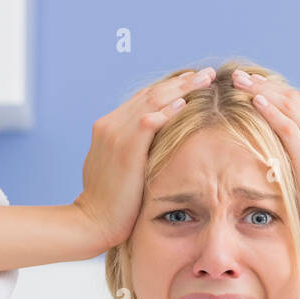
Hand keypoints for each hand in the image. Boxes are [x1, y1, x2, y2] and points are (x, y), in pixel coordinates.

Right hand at [72, 67, 215, 252]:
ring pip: (151, 100)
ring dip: (181, 88)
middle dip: (181, 82)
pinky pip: (148, 121)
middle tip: (206, 74)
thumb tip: (154, 150)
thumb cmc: (111, 204)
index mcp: (108, 128)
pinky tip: (185, 103)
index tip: (193, 83)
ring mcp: (114, 134)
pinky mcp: (125, 149)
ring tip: (204, 79)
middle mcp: (109, 125)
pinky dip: (166, 110)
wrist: (92, 223)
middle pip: (150, 94)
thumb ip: (133, 153)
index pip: (143, 100)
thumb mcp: (120, 170)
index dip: (169, 89)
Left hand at [234, 69, 299, 261]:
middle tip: (240, 76)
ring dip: (262, 91)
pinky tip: (254, 101)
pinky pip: (288, 127)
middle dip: (265, 84)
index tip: (254, 85)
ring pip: (291, 105)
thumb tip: (286, 152)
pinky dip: (271, 111)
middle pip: (295, 98)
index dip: (276, 91)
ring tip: (239, 82)